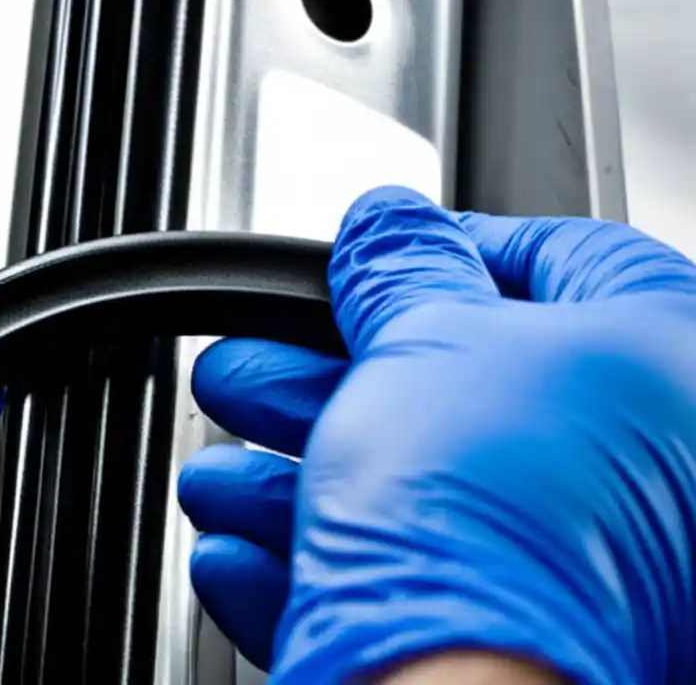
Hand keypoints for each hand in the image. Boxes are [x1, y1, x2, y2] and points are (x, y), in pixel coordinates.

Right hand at [179, 186, 695, 682]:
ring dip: (293, 483)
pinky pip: (402, 592)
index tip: (369, 262)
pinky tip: (239, 556)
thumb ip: (403, 267)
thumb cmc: (500, 517)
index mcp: (671, 370)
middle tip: (249, 370)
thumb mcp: (430, 339)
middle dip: (320, 382)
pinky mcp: (518, 647)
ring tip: (218, 474)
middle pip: (458, 396)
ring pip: (415, 503)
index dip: (444, 251)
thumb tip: (386, 225)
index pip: (566, 264)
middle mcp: (647, 478)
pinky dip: (310, 566)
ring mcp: (586, 576)